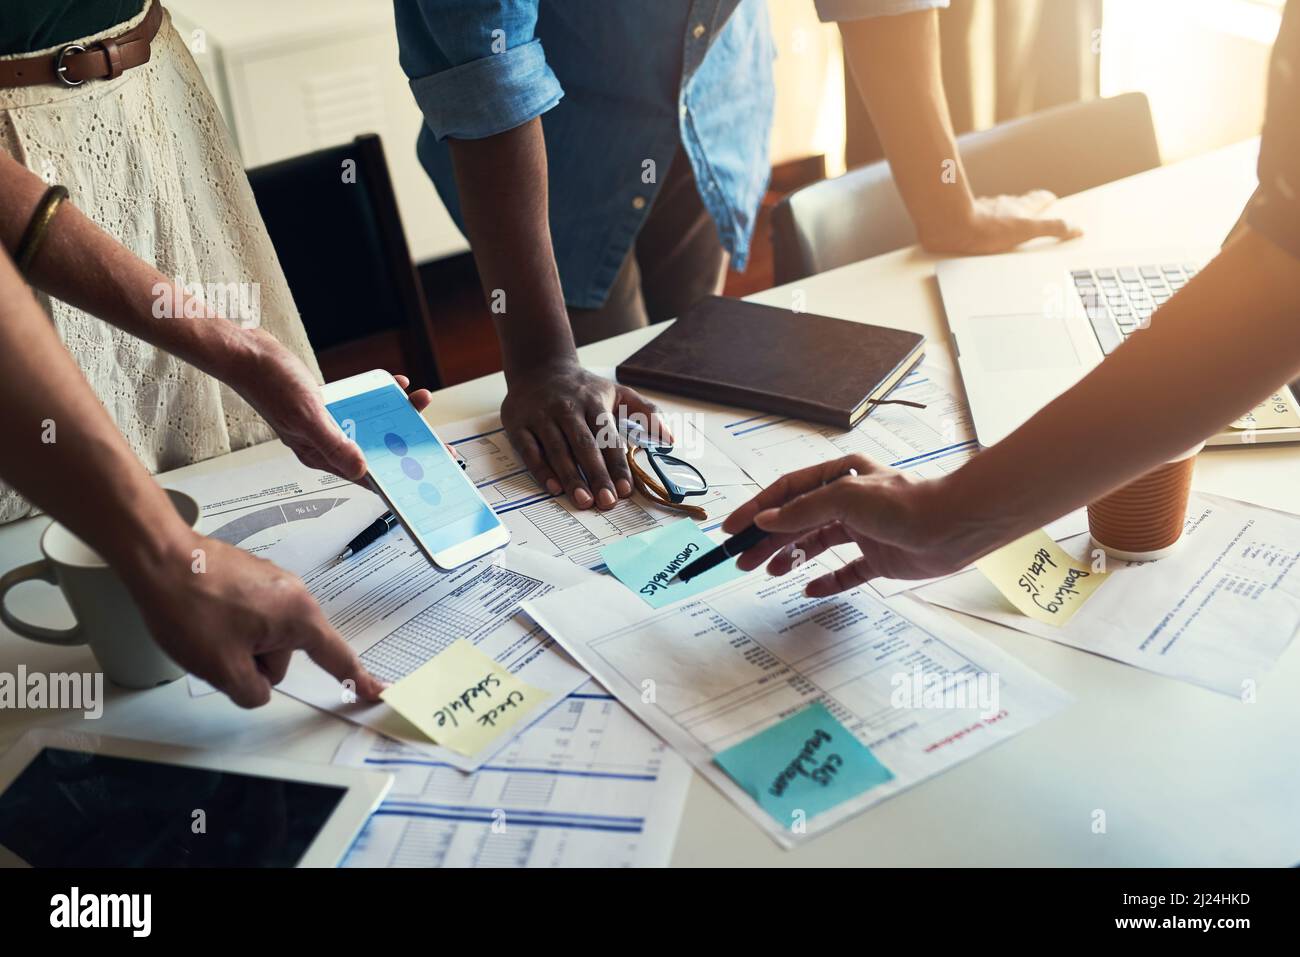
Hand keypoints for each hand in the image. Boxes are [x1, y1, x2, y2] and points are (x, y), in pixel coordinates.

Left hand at [122, 531, 384, 707]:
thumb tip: (256, 689)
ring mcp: (272, 581)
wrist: (160, 559)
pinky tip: (205, 618)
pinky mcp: (251, 576)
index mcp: (298, 616)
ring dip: (240, 644)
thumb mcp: (222, 669)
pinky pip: (251, 616)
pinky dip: (232, 625)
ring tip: (206, 631)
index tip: (378, 690)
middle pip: (287, 652)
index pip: (336, 657)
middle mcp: (293, 594)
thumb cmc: (190, 606)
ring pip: (264, 635)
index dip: (357, 680)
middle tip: (220, 653)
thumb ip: (252, 692)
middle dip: (255, 663)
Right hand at [225, 329, 432, 480]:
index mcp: (319, 454)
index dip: (394, 479)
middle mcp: (325, 442)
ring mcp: (327, 423)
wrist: (247, 354)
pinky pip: (361, 405)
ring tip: (418, 401)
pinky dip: (379, 395)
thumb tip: (362, 469)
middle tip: (435, 442)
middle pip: (374, 450)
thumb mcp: (307, 416)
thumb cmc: (269, 384)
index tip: (421, 480)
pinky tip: (394, 384)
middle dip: (405, 444)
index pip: (364, 475)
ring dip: (396, 414)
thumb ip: (335, 444)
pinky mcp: (328, 404)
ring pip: (371, 425)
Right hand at [500, 359, 669, 509]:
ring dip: (571, 477)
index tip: (625, 489)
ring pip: (557, 450)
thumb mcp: (618, 391)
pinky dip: (542, 470)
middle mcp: (567, 408)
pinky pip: (530, 450)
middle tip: (606, 502)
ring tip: (584, 501)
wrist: (539, 367)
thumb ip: (646, 412)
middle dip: (597, 475)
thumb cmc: (583, 388)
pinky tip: (554, 488)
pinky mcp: (518, 423)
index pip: (608, 438)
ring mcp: (541, 415)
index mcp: (593, 402)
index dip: (617, 465)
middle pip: (584, 445)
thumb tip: (671, 438)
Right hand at [722, 454, 982, 597]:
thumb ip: (802, 510)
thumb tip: (766, 520)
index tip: (732, 530)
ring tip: (767, 571)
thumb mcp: (845, 497)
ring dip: (790, 557)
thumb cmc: (904, 503)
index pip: (786, 493)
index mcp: (838, 478)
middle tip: (742, 559)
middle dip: (767, 539)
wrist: (953, 526)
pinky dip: (827, 581)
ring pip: (816, 544)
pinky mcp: (879, 558)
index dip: (756, 510)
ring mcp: (863, 531)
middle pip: (796, 521)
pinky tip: (809, 589)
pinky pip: (845, 572)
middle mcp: (848, 502)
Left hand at [919, 190, 1082, 254]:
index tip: (1050, 198)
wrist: (952, 227)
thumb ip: (1052, 228)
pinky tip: (977, 225)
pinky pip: (978, 215)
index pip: (1037, 199)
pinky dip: (982, 219)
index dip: (1044, 199)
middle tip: (1030, 206)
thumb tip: (1076, 229)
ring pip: (997, 208)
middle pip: (1017, 202)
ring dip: (1003, 212)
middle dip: (1024, 205)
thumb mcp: (1028, 230)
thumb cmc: (987, 230)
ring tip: (1005, 218)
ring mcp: (983, 209)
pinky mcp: (966, 216)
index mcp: (1019, 208)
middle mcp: (1002, 205)